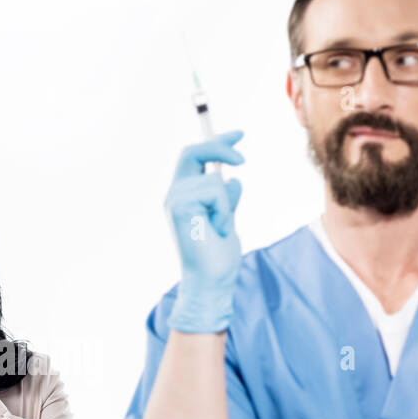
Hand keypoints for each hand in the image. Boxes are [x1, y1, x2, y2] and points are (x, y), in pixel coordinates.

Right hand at [164, 129, 244, 332]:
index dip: (217, 142)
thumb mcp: (227, 219)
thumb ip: (226, 199)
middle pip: (193, 152)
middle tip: (243, 160)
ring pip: (214, 179)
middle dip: (220, 147)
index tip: (239, 135)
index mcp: (182, 197)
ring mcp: (174, 200)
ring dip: (227, 204)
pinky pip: (215, 190)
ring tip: (221, 229)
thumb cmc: (218, 258)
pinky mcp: (179, 206)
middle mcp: (174, 195)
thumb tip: (232, 180)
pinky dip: (224, 211)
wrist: (211, 283)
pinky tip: (217, 230)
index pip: (194, 157)